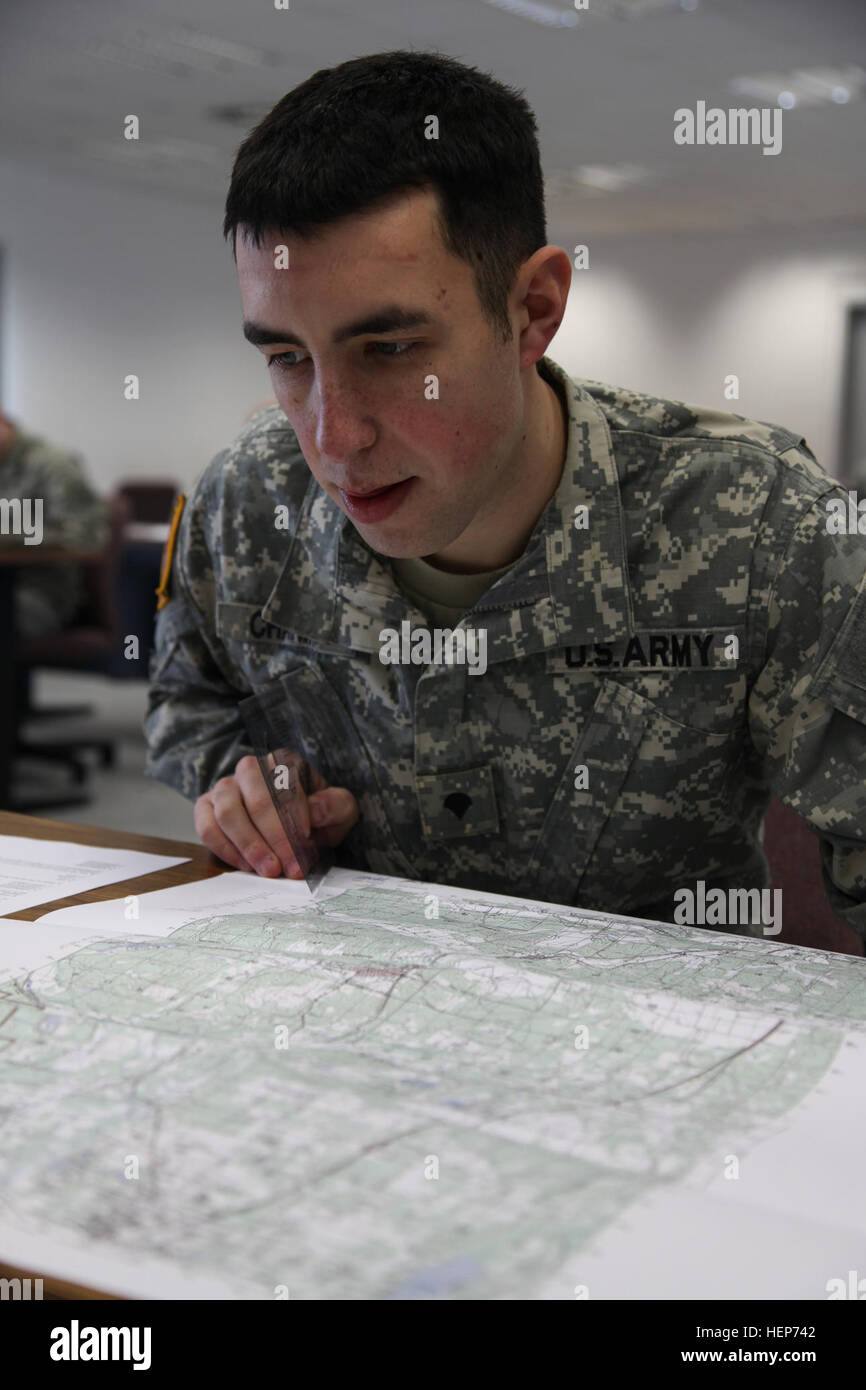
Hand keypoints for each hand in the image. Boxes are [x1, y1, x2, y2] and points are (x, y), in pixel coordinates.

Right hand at [194, 753, 359, 876]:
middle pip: (257, 798)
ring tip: (269, 870)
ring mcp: (225, 786)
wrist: (297, 827)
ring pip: (227, 811)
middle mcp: (251, 769)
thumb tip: (315, 811)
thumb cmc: (317, 817)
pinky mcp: (206, 807)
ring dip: (249, 845)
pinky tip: (247, 866)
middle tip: (288, 867)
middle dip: (274, 837)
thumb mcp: (340, 811)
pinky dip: (225, 849)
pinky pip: (207, 826)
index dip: (295, 816)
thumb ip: (336, 806)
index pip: (286, 784)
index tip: (305, 843)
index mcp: (284, 762)